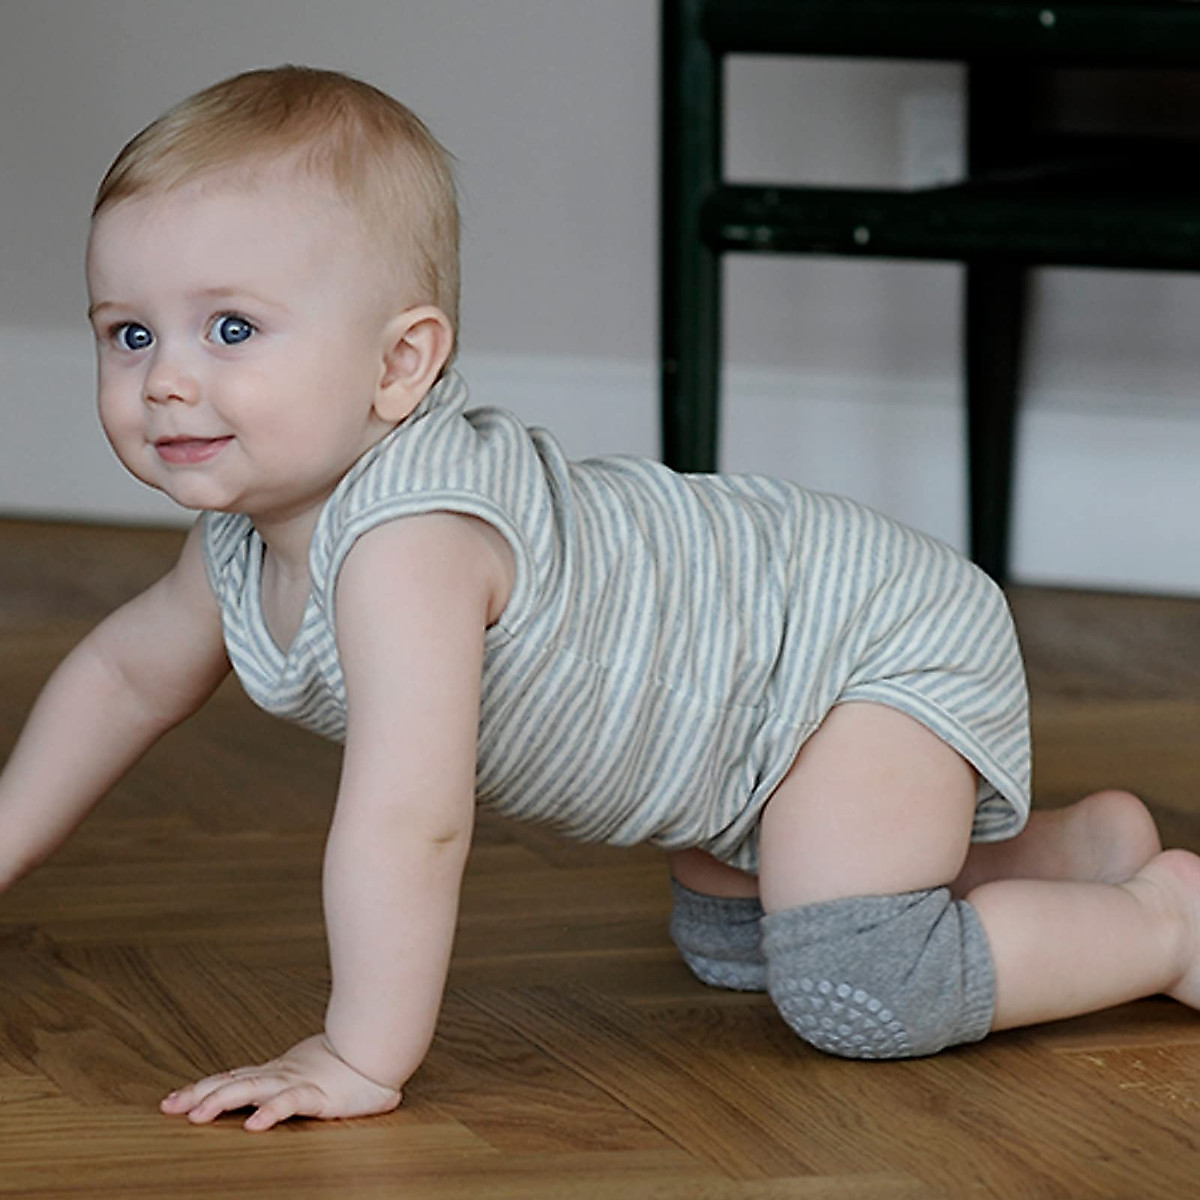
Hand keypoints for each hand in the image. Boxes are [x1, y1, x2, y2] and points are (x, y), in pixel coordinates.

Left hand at [161, 1034, 401, 1130]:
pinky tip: (254, 1125)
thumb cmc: (349, 1065)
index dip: (204, 1088)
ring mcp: (296, 1083)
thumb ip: (294, 1086)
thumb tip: (274, 1096)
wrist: (377, 1050)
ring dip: (223, 1100)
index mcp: (277, 1073)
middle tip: (169, 1107)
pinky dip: (271, 1113)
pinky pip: (290, 1104)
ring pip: (253, 1090)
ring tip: (197, 1115)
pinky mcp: (317, 1095)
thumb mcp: (312, 1074)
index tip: (174, 1100)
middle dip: (200, 1095)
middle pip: (232, 1083)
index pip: (233, 1079)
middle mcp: (280, 1076)